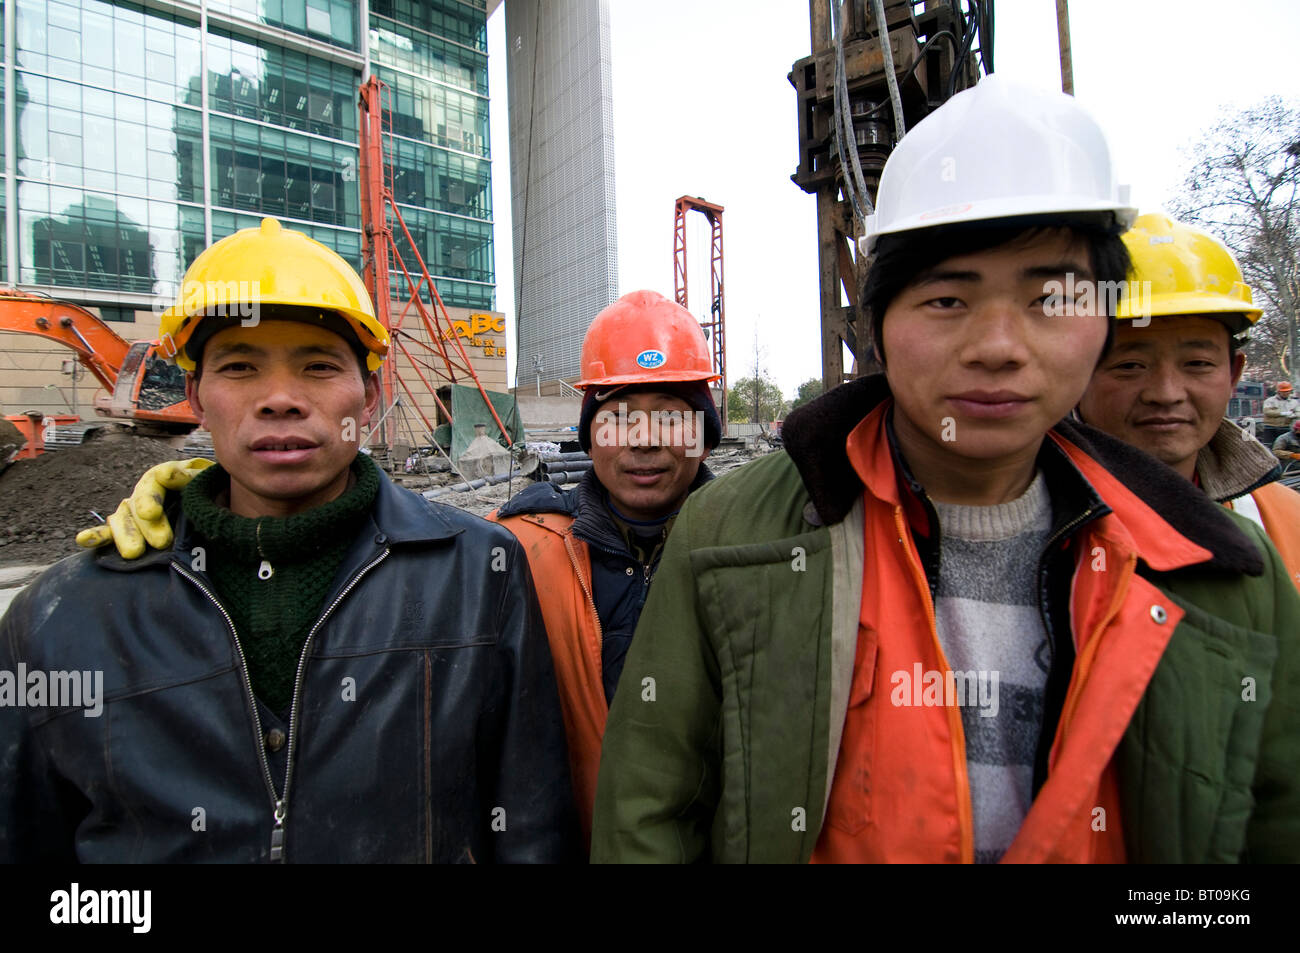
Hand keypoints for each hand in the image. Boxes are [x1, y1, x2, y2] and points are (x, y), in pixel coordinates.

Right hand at [76, 458, 213, 557]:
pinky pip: (108, 532)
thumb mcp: (203, 477)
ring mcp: (134, 511)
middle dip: (147, 526)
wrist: (217, 503)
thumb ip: (188, 475)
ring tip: (134, 553)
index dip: (151, 499)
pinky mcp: (130, 530)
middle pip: (137, 507)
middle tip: (162, 542)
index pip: (153, 485)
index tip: (152, 512)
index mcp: (162, 477)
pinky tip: (84, 540)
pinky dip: (96, 536)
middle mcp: (144, 493)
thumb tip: (165, 476)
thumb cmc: (210, 487)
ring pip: (123, 520)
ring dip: (126, 536)